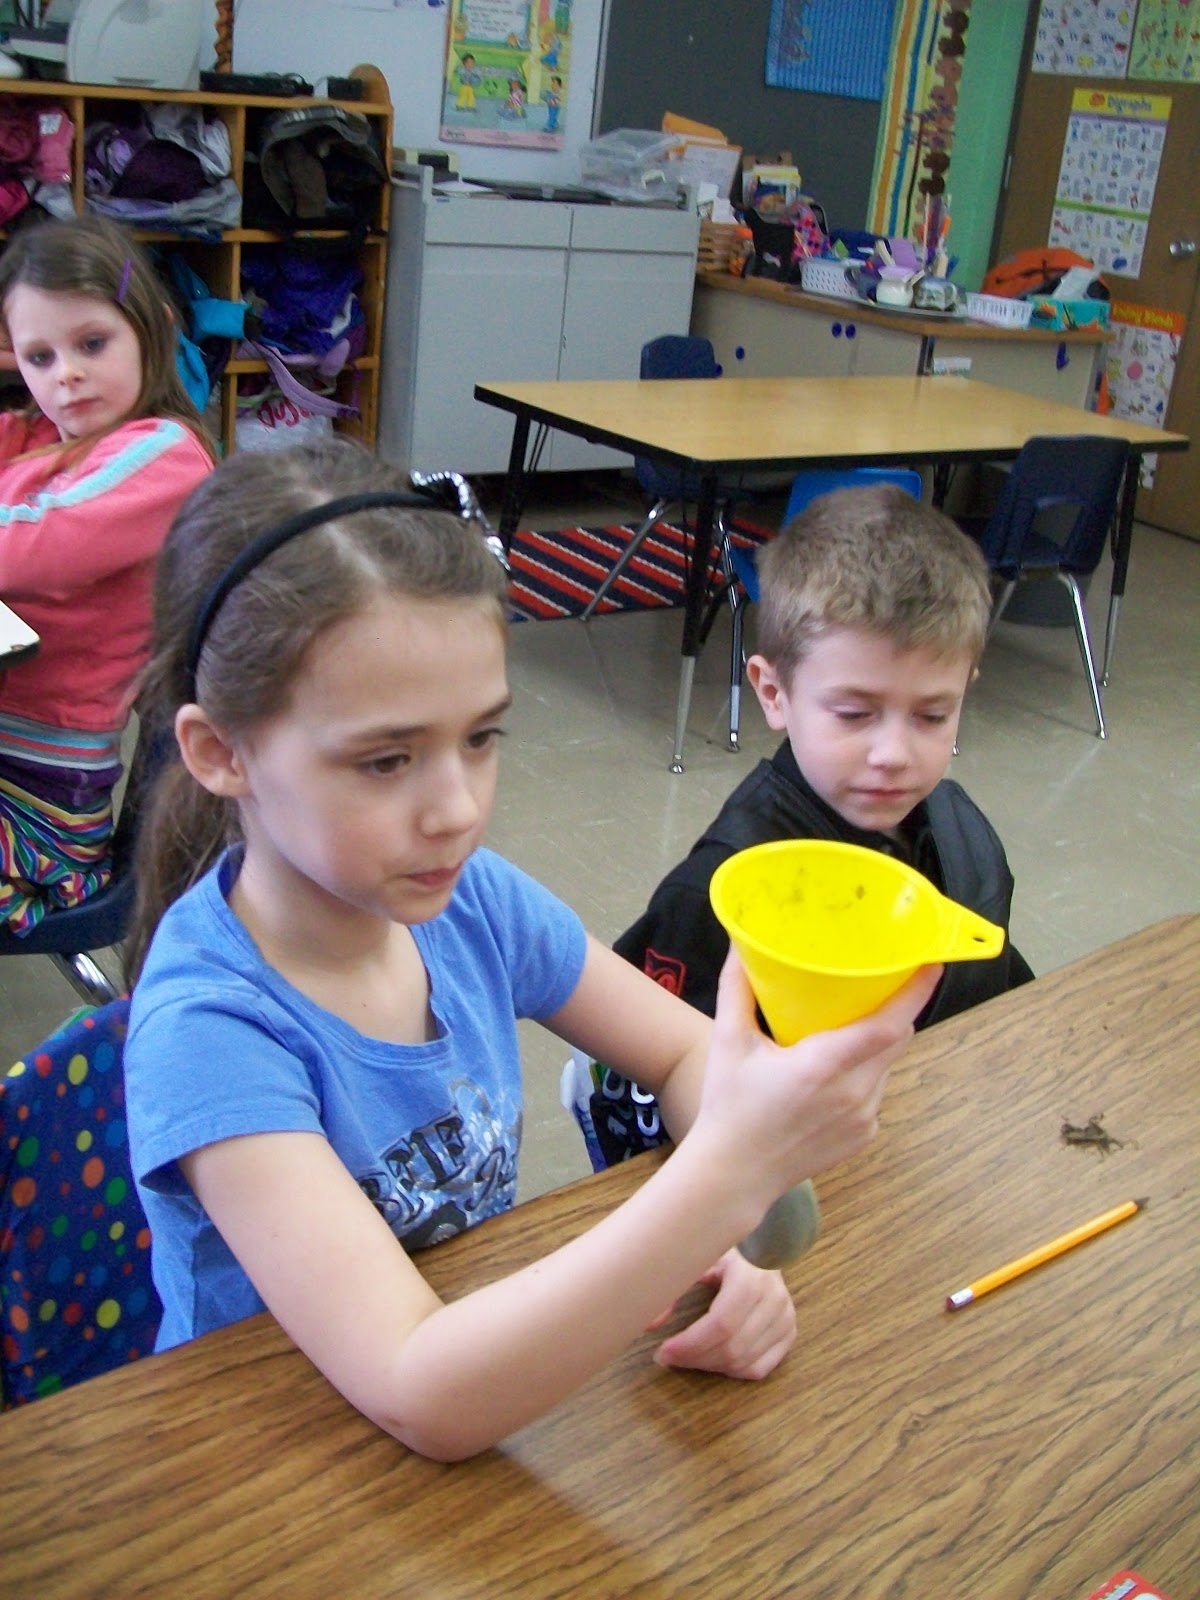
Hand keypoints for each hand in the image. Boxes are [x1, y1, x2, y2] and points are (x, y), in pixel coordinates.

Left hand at [650, 1249, 795, 1379]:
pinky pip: (760, 1367)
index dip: (690, 1344)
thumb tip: (648, 1324)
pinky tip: (713, 1360)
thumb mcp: (697, 1259)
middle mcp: (774, 1297)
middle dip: (695, 1358)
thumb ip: (671, 1287)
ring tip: (687, 1356)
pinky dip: (732, 1371)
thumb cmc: (722, 1250)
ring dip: (710, 1366)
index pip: (722, 1324)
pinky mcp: (789, 1331)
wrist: (759, 1243)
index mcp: (750, 1275)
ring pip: (745, 1362)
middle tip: (668, 1357)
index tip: (663, 1351)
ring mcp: (785, 1316)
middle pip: (732, 1347)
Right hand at [696, 950, 940, 1200]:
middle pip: (897, 1039)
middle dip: (896, 1009)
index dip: (915, 993)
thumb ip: (737, 989)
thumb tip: (741, 942)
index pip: (888, 1025)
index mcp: (823, 1066)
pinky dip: (866, 1074)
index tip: (930, 964)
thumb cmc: (729, 1107)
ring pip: (887, 1065)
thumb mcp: (728, 1043)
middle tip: (882, 981)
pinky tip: (834, 1073)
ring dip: (878, 1042)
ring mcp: (863, 1118)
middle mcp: (853, 1092)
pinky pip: (876, 1091)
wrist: (734, 1176)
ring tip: (849, 1026)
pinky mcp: (863, 1135)